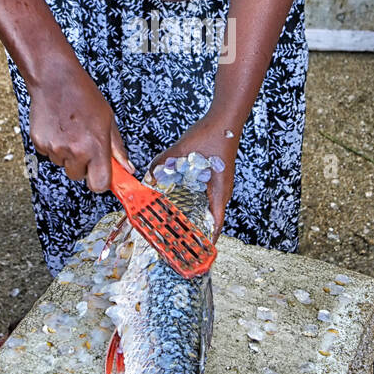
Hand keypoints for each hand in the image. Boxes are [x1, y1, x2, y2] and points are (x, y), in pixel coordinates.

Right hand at [26, 52, 133, 192]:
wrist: (55, 79)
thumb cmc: (83, 95)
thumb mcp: (108, 120)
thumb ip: (117, 148)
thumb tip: (127, 168)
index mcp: (96, 146)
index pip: (99, 184)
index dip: (99, 181)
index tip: (99, 174)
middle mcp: (75, 150)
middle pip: (78, 176)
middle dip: (82, 165)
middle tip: (83, 143)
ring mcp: (55, 148)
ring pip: (63, 165)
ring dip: (66, 154)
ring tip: (70, 131)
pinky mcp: (40, 143)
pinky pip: (48, 155)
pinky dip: (53, 146)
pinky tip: (58, 128)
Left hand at [149, 114, 239, 240]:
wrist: (226, 120)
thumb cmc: (212, 136)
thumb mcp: (182, 150)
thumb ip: (163, 163)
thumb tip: (147, 176)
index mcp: (220, 191)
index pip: (215, 224)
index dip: (205, 240)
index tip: (196, 252)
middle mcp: (222, 192)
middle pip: (210, 219)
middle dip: (195, 231)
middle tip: (180, 241)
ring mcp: (220, 185)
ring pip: (207, 208)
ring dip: (194, 216)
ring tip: (178, 225)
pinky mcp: (216, 178)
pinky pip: (205, 196)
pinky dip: (193, 201)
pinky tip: (179, 200)